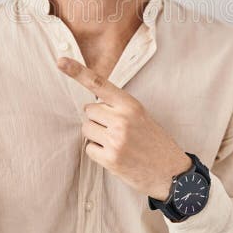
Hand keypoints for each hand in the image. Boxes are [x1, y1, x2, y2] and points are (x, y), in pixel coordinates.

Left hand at [56, 57, 191, 200]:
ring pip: (86, 129)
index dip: (77, 72)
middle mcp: (122, 119)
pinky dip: (98, 152)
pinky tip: (115, 156)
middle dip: (96, 119)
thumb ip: (118, 107)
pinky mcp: (111, 159)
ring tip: (116, 143)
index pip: (99, 83)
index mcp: (130, 104)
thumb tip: (89, 107)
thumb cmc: (154, 141)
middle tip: (115, 129)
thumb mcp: (141, 115)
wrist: (172, 172)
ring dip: (96, 136)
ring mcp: (115, 139)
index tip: (60, 61)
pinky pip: (89, 149)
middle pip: (88, 111)